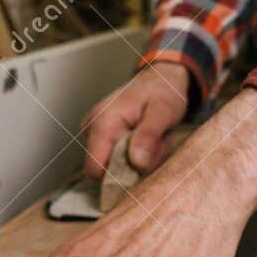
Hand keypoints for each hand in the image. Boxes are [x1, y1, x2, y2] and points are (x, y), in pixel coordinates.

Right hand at [82, 61, 192, 178]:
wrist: (161, 78)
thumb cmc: (163, 91)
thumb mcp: (164, 111)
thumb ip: (149, 135)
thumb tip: (137, 162)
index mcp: (103, 122)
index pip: (95, 170)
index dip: (119, 178)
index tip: (144, 167)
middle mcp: (92, 128)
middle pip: (109, 170)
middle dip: (136, 165)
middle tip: (158, 144)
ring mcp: (95, 132)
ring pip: (116, 166)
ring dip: (140, 160)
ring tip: (154, 139)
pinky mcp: (102, 137)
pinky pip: (118, 158)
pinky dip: (136, 154)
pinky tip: (147, 140)